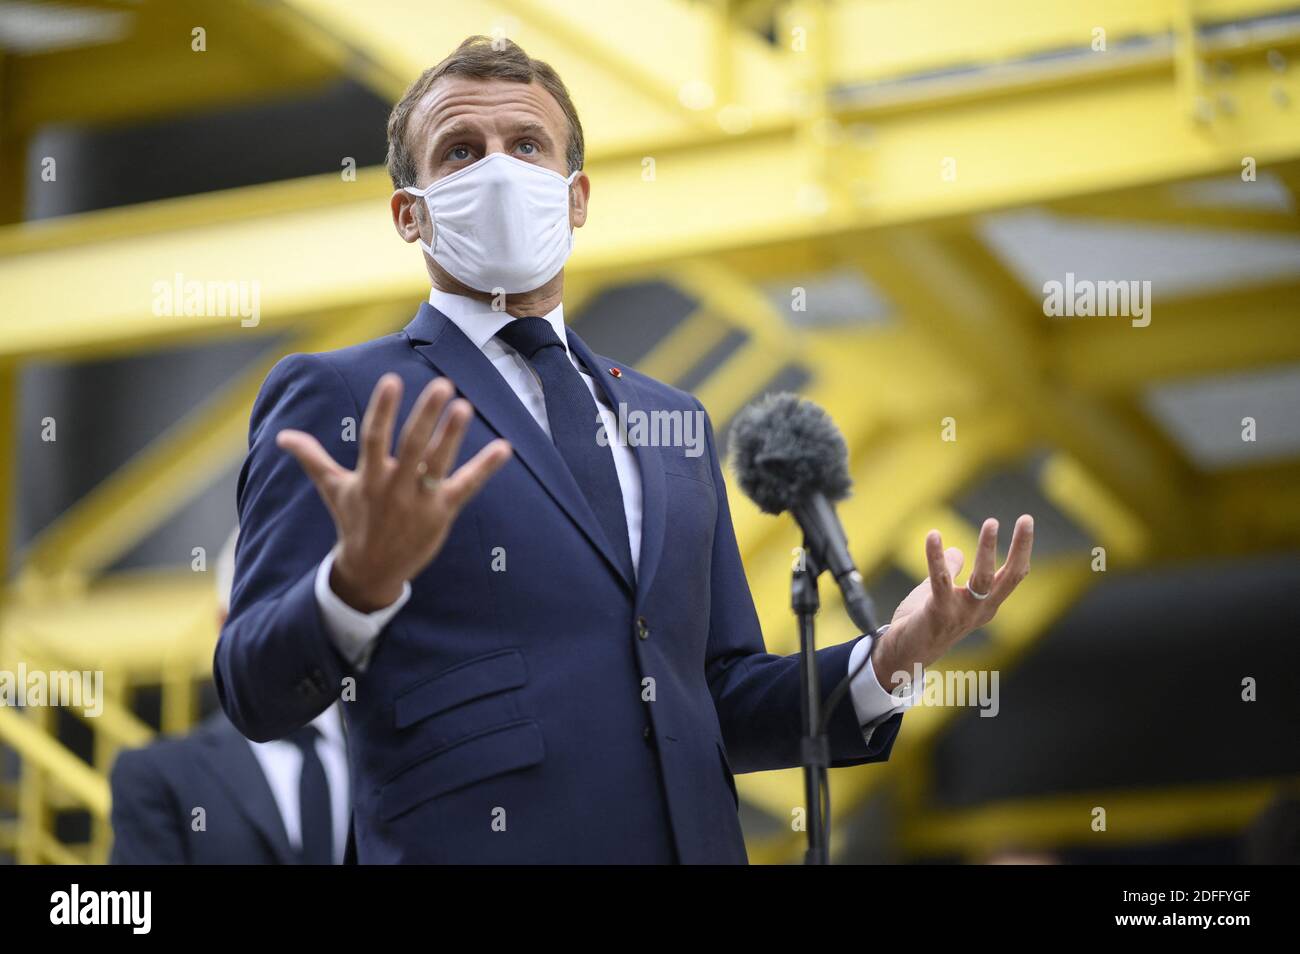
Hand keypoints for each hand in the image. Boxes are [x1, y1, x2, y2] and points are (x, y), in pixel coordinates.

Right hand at [276, 373, 511, 611]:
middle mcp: (393, 487)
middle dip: (425, 416)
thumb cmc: (353, 522)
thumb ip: (312, 458)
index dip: (382, 410)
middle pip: (411, 446)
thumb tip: (281, 437)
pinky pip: (466, 487)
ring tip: (465, 406)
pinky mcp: (441, 513)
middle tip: (442, 384)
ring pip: (437, 465)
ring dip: (452, 436)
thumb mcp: (333, 489)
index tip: (392, 380)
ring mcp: (419, 502)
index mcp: (368, 477)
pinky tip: (504, 447)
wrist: (371, 571)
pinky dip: (485, 468)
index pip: (374, 438)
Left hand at [871, 515, 1033, 687]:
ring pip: (983, 579)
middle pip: (1009, 577)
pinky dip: (936, 556)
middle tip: (1026, 519)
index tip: (1026, 521)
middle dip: (1020, 548)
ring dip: (988, 550)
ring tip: (993, 523)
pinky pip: (940, 580)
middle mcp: (980, 610)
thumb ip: (950, 574)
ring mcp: (961, 613)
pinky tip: (933, 535)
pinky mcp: (938, 612)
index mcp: (986, 605)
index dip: (1022, 549)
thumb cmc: (924, 625)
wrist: (904, 655)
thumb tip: (957, 552)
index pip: (1013, 575)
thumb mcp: (941, 595)